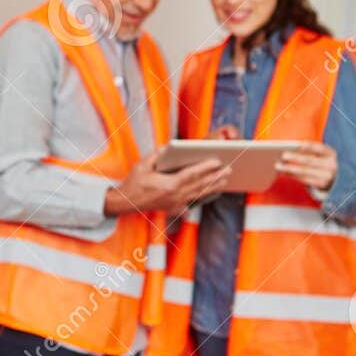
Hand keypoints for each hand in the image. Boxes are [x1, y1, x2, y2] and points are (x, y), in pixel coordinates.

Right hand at [105, 151, 229, 216]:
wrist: (126, 202)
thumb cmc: (134, 183)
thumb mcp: (142, 165)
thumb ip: (157, 155)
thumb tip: (169, 147)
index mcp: (168, 185)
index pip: (191, 174)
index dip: (205, 167)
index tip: (217, 161)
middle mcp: (175, 196)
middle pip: (199, 185)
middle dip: (215, 177)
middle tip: (229, 170)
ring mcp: (175, 204)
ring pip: (199, 194)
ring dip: (213, 187)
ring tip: (225, 180)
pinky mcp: (174, 208)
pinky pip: (192, 202)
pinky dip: (202, 197)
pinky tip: (211, 193)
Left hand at [276, 141, 336, 191]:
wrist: (337, 180)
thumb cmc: (324, 164)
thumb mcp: (323, 156)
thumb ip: (311, 152)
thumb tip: (291, 150)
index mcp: (331, 154)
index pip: (320, 148)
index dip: (310, 147)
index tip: (300, 145)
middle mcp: (330, 165)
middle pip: (310, 161)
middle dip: (296, 158)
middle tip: (283, 155)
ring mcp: (326, 176)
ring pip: (305, 171)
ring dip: (290, 169)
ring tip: (278, 166)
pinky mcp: (321, 185)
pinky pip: (304, 180)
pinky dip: (293, 175)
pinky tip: (285, 172)